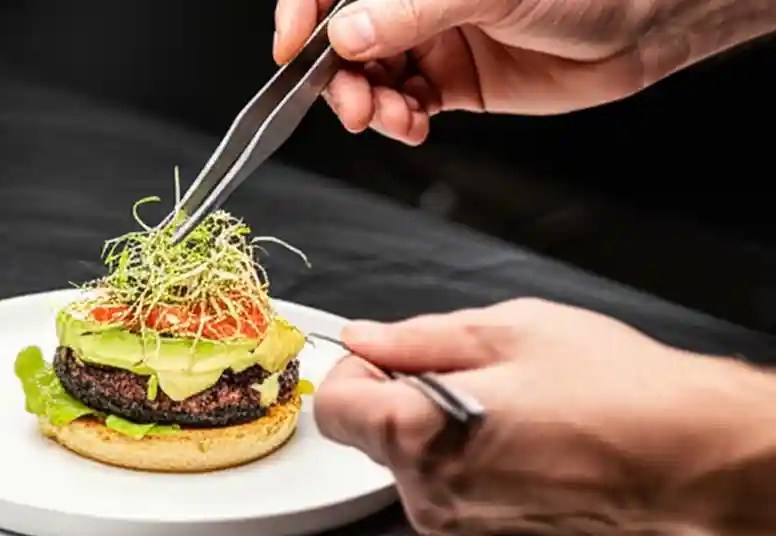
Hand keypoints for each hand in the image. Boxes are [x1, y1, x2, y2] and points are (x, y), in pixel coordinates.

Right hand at [273, 0, 775, 144]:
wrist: (643, 23)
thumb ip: (408, 13)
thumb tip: (345, 35)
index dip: (303, 12)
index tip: (292, 47)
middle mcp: (415, 2)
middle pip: (343, 38)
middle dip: (337, 74)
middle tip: (353, 101)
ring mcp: (431, 39)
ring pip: (369, 77)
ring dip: (366, 104)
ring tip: (387, 117)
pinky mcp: (452, 81)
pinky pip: (403, 105)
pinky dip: (397, 121)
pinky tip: (411, 124)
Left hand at [312, 298, 775, 535]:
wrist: (696, 460)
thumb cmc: (616, 392)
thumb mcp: (510, 331)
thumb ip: (418, 339)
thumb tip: (366, 339)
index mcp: (418, 435)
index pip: (333, 409)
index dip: (357, 375)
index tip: (394, 363)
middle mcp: (431, 500)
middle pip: (383, 446)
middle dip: (414, 411)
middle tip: (484, 387)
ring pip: (428, 484)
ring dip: (455, 454)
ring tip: (525, 430)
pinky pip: (469, 521)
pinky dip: (490, 494)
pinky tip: (541, 470)